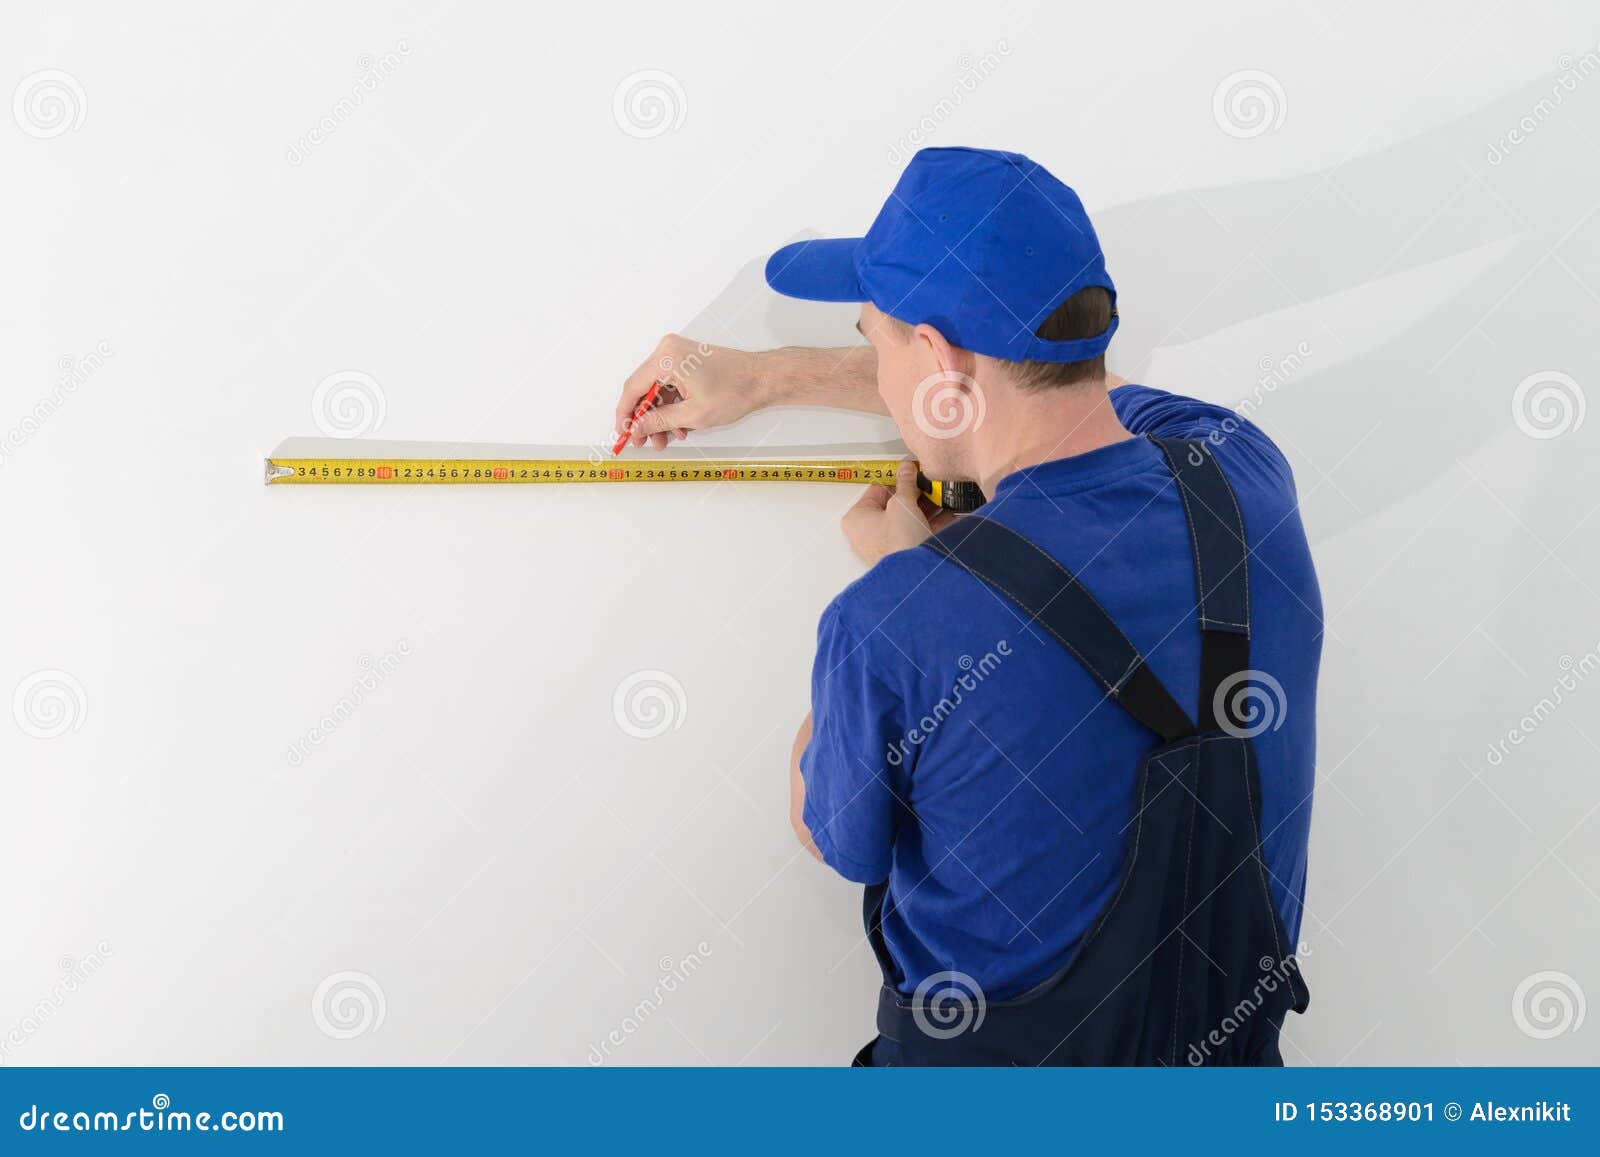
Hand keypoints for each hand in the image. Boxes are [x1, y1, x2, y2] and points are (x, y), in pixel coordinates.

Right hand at [614, 334, 759, 449]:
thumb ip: (659, 421)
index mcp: (667, 358)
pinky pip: (669, 385)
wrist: (762, 378)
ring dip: (660, 415)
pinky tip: (678, 425)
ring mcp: (677, 353)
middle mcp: (668, 350)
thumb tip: (636, 428)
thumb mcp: (694, 414)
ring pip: (657, 390)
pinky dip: (671, 406)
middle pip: (643, 389)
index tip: (623, 433)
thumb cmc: (736, 390)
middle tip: (644, 440)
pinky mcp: (686, 360)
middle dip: (645, 418)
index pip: (633, 388)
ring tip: (665, 438)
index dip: (625, 414)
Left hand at [841, 461, 957, 566]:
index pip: (877, 490)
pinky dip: (934, 523)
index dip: (897, 478)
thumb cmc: (898, 542)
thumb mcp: (903, 503)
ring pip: (909, 519)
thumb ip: (906, 483)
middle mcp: (868, 533)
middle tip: (930, 484)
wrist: (916, 574)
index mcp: (857, 518)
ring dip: (928, 508)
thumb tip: (906, 469)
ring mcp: (888, 544)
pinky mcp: (906, 553)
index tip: (911, 471)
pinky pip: (919, 533)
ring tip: (942, 496)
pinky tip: (950, 512)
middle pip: (894, 505)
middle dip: (916, 495)